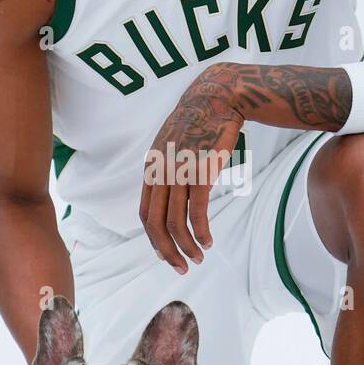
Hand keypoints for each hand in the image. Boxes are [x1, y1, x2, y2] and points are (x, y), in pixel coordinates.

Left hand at [139, 69, 243, 273]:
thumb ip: (169, 167)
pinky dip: (202, 231)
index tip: (167, 253)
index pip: (146, 213)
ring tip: (198, 258)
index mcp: (151, 168)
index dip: (154, 238)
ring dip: (186, 246)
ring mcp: (179, 173)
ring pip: (175, 222)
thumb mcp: (174, 144)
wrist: (217, 97)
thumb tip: (175, 190)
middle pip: (155, 224)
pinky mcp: (200, 171)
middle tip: (181, 268)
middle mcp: (160, 173)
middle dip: (167, 251)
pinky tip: (209, 241)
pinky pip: (197, 211)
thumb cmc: (200, 121)